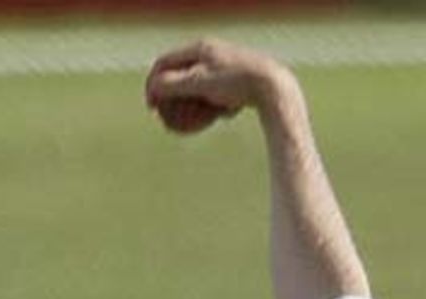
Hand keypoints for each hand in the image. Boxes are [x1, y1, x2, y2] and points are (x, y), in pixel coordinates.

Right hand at [145, 40, 279, 135]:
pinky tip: (222, 116)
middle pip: (181, 75)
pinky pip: (219, 94)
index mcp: (200, 48)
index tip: (151, 107)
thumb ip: (175, 84)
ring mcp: (226, 65)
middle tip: (166, 117)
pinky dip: (214, 106)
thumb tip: (153, 88)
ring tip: (193, 122)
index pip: (166, 62)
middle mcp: (212, 53)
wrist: (274, 87)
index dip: (153, 83)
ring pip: (200, 87)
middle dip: (172, 97)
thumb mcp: (201, 84)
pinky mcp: (240, 79)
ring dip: (192, 104)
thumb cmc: (236, 83)